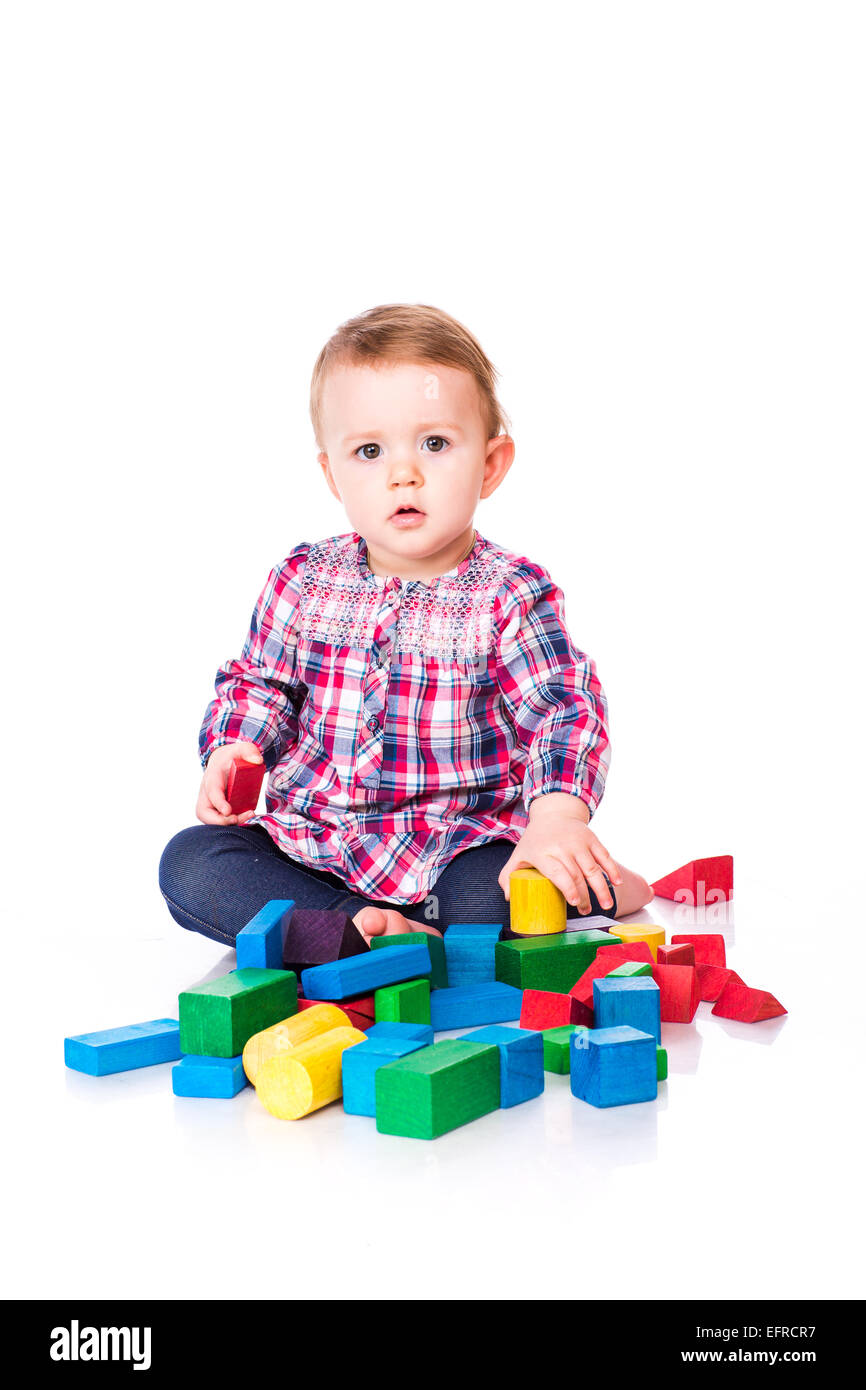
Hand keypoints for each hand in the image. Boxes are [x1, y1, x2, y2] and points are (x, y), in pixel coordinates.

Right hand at [196, 742, 262, 825]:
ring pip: (212, 820)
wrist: (224, 762)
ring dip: (228, 823)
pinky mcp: (218, 810)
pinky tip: (248, 815)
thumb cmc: (231, 756)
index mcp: (212, 778)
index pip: (212, 793)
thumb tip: (257, 760)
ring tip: (249, 814)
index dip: (219, 803)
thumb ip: (249, 750)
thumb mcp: (240, 748)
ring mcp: (211, 803)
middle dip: (219, 820)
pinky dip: (233, 822)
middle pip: (204, 812)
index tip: (228, 811)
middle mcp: (207, 793)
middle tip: (236, 818)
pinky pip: (221, 821)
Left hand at [497, 802, 622, 913]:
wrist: (553, 814)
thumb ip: (507, 877)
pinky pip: (604, 856)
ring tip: (606, 905)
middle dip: (584, 896)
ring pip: (593, 868)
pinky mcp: (591, 839)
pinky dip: (612, 870)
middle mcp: (562, 846)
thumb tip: (509, 898)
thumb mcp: (518, 856)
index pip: (557, 873)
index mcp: (543, 853)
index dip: (568, 889)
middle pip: (576, 875)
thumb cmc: (535, 842)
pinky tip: (617, 883)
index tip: (573, 903)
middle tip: (586, 910)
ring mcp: (578, 842)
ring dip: (601, 888)